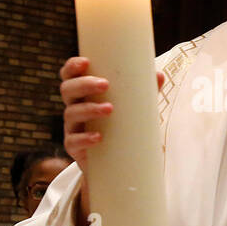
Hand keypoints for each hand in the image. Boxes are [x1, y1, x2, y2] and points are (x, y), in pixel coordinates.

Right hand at [60, 58, 165, 225]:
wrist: (116, 164)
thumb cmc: (121, 127)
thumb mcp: (132, 109)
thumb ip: (144, 92)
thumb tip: (158, 75)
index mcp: (83, 94)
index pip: (70, 76)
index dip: (72, 67)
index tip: (85, 62)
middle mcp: (74, 108)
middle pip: (68, 90)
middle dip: (84, 84)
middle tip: (105, 84)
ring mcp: (72, 128)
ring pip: (71, 114)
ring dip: (89, 109)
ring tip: (110, 109)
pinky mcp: (74, 148)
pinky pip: (74, 142)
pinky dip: (85, 138)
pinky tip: (99, 137)